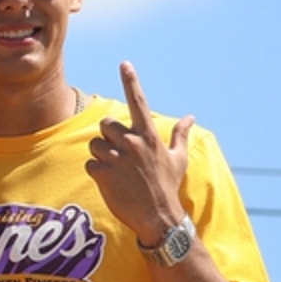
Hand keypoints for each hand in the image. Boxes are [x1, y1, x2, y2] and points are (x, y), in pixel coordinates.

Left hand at [85, 61, 193, 242]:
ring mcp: (117, 157)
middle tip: (122, 155)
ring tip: (118, 171)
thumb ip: (180, 134)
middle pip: (105, 124)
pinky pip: (89, 163)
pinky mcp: (101, 172)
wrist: (158, 218)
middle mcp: (132, 143)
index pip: (139, 102)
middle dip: (109, 136)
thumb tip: (190, 116)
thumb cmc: (167, 186)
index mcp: (150, 136)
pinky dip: (96, 172)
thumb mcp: (178, 159)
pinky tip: (111, 183)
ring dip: (102, 155)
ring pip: (94, 144)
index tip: (124, 63)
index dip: (131, 81)